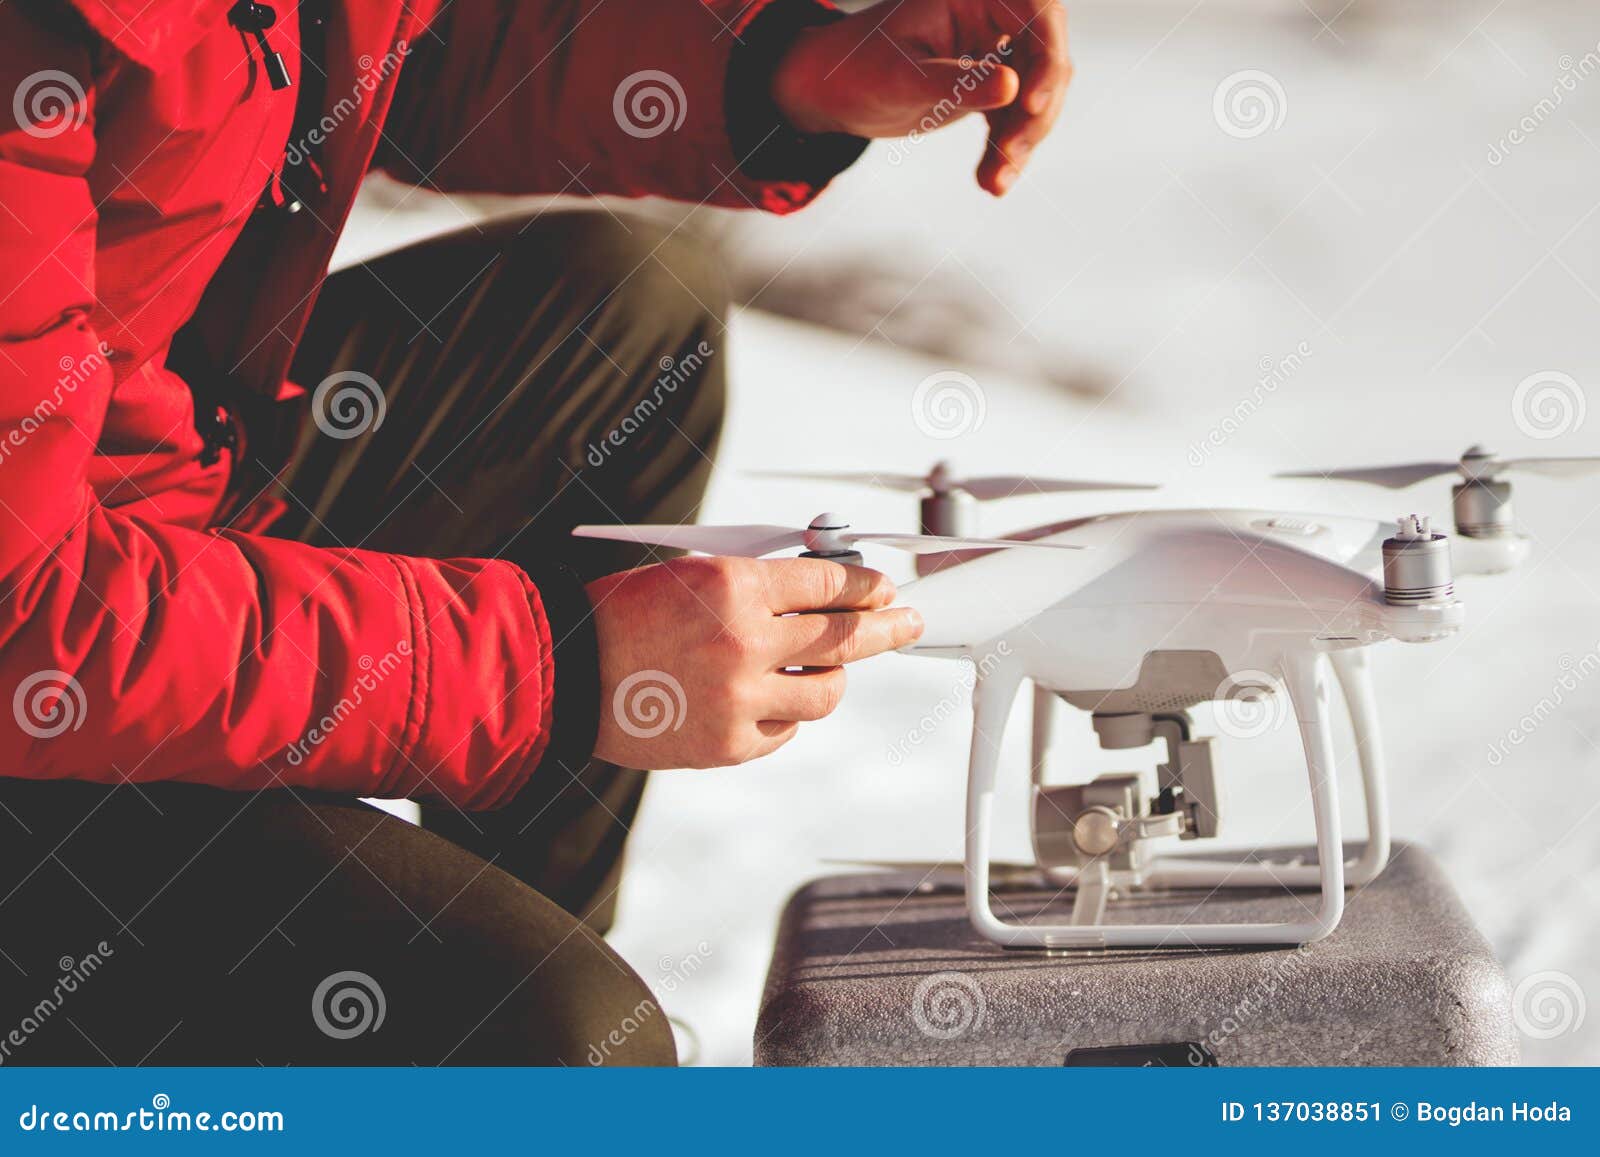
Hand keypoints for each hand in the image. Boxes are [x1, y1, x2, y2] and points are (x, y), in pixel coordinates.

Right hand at [586, 555, 923, 769]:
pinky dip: (784, 717)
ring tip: (819, 671)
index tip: (885, 591)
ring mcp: (739, 699)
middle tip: (908, 624)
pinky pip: (785, 732)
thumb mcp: (691, 574)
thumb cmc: (622, 616)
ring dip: (830, 679)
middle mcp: (745, 642)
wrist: (565, 674)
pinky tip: (764, 702)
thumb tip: (820, 589)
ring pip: (825, 695)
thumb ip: (756, 582)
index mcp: (734, 586)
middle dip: (887, 628)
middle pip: (845, 639)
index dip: (867, 587)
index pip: (830, 584)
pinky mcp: (729, 744)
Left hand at [771, 0, 1070, 194]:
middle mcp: (991, 14)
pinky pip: (1016, 116)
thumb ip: (956, 83)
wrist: (833, 92)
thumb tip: (1013, 88)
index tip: (1030, 105)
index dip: (1046, 59)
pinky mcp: (990, 83)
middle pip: (1046, 58)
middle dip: (1035, 113)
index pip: (1038, 16)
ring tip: (993, 183)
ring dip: (1022, 140)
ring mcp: (993, 50)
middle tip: (1010, 156)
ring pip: (1037, 93)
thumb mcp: (903, 79)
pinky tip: (990, 182)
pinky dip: (1007, 149)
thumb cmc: (858, 71)